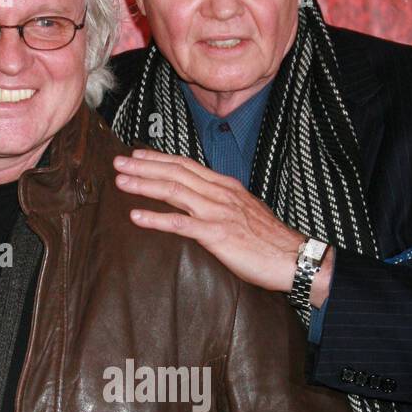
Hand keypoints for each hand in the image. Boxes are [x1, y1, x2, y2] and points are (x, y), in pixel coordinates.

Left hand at [114, 149, 303, 291]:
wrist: (293, 257)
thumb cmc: (270, 240)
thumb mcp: (246, 212)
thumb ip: (224, 204)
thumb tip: (204, 203)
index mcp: (226, 187)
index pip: (187, 165)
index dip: (160, 158)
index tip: (138, 155)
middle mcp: (220, 194)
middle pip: (176, 173)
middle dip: (144, 166)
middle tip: (118, 162)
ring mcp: (217, 212)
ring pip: (174, 191)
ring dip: (144, 185)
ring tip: (120, 182)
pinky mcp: (216, 234)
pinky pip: (180, 224)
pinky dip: (155, 218)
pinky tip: (136, 216)